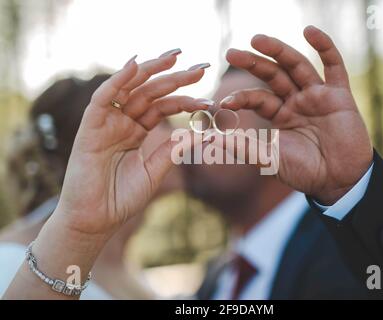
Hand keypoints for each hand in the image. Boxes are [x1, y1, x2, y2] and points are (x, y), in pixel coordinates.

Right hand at [56, 52, 209, 234]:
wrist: (95, 220)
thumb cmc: (121, 198)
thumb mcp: (154, 171)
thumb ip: (174, 151)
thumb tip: (204, 133)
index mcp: (138, 131)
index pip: (164, 107)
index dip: (186, 99)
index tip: (211, 100)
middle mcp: (123, 122)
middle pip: (151, 92)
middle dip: (176, 78)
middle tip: (203, 67)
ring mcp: (107, 122)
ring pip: (129, 88)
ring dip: (151, 71)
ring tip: (175, 57)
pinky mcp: (90, 127)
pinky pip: (103, 98)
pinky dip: (117, 81)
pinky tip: (135, 65)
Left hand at [220, 26, 372, 204]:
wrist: (338, 181)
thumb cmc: (304, 172)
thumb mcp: (269, 159)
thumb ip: (243, 147)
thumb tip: (208, 139)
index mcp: (279, 114)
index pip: (257, 98)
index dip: (241, 97)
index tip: (223, 103)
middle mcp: (296, 101)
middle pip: (273, 75)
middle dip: (253, 63)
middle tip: (231, 52)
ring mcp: (317, 96)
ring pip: (297, 66)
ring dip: (278, 50)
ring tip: (257, 39)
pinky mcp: (339, 95)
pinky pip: (334, 66)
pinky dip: (325, 47)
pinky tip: (309, 31)